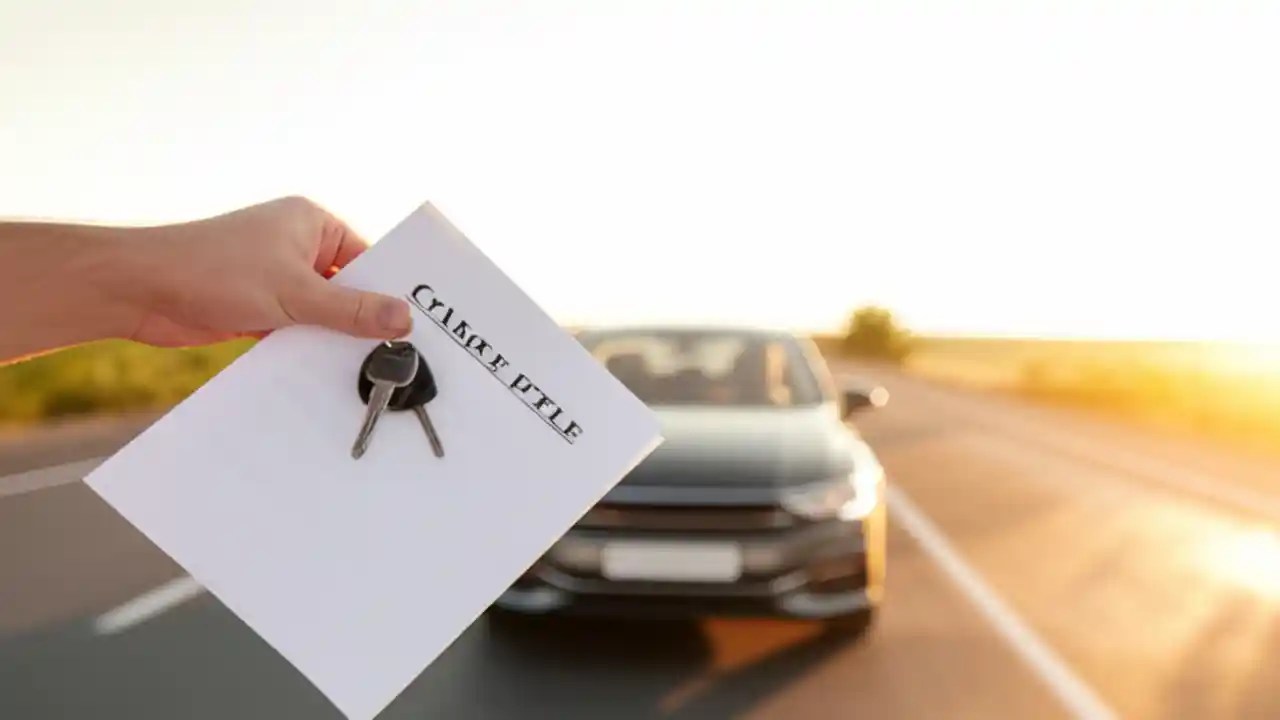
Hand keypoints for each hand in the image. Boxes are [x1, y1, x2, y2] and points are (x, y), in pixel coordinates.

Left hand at [120, 196, 412, 345]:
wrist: (138, 290)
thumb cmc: (211, 270)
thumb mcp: (295, 293)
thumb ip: (352, 309)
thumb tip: (404, 319)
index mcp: (312, 224)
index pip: (369, 259)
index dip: (391, 291)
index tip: (416, 324)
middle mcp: (297, 246)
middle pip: (348, 289)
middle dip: (363, 320)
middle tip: (394, 353)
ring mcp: (277, 278)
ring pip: (323, 314)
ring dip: (332, 338)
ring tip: (361, 369)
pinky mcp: (258, 307)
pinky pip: (298, 330)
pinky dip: (307, 348)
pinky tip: (323, 373)